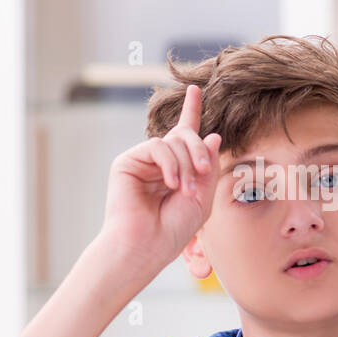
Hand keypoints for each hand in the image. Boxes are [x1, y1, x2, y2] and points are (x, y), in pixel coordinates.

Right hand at [97, 84, 221, 282]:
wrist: (146, 246)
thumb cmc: (172, 230)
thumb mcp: (202, 198)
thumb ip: (207, 167)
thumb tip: (210, 135)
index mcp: (177, 170)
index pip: (184, 135)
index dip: (190, 111)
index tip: (194, 90)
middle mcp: (159, 163)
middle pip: (185, 136)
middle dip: (200, 151)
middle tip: (205, 171)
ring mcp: (142, 161)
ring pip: (173, 141)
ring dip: (187, 164)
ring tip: (185, 190)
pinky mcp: (127, 162)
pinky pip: (157, 146)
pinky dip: (170, 163)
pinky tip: (171, 183)